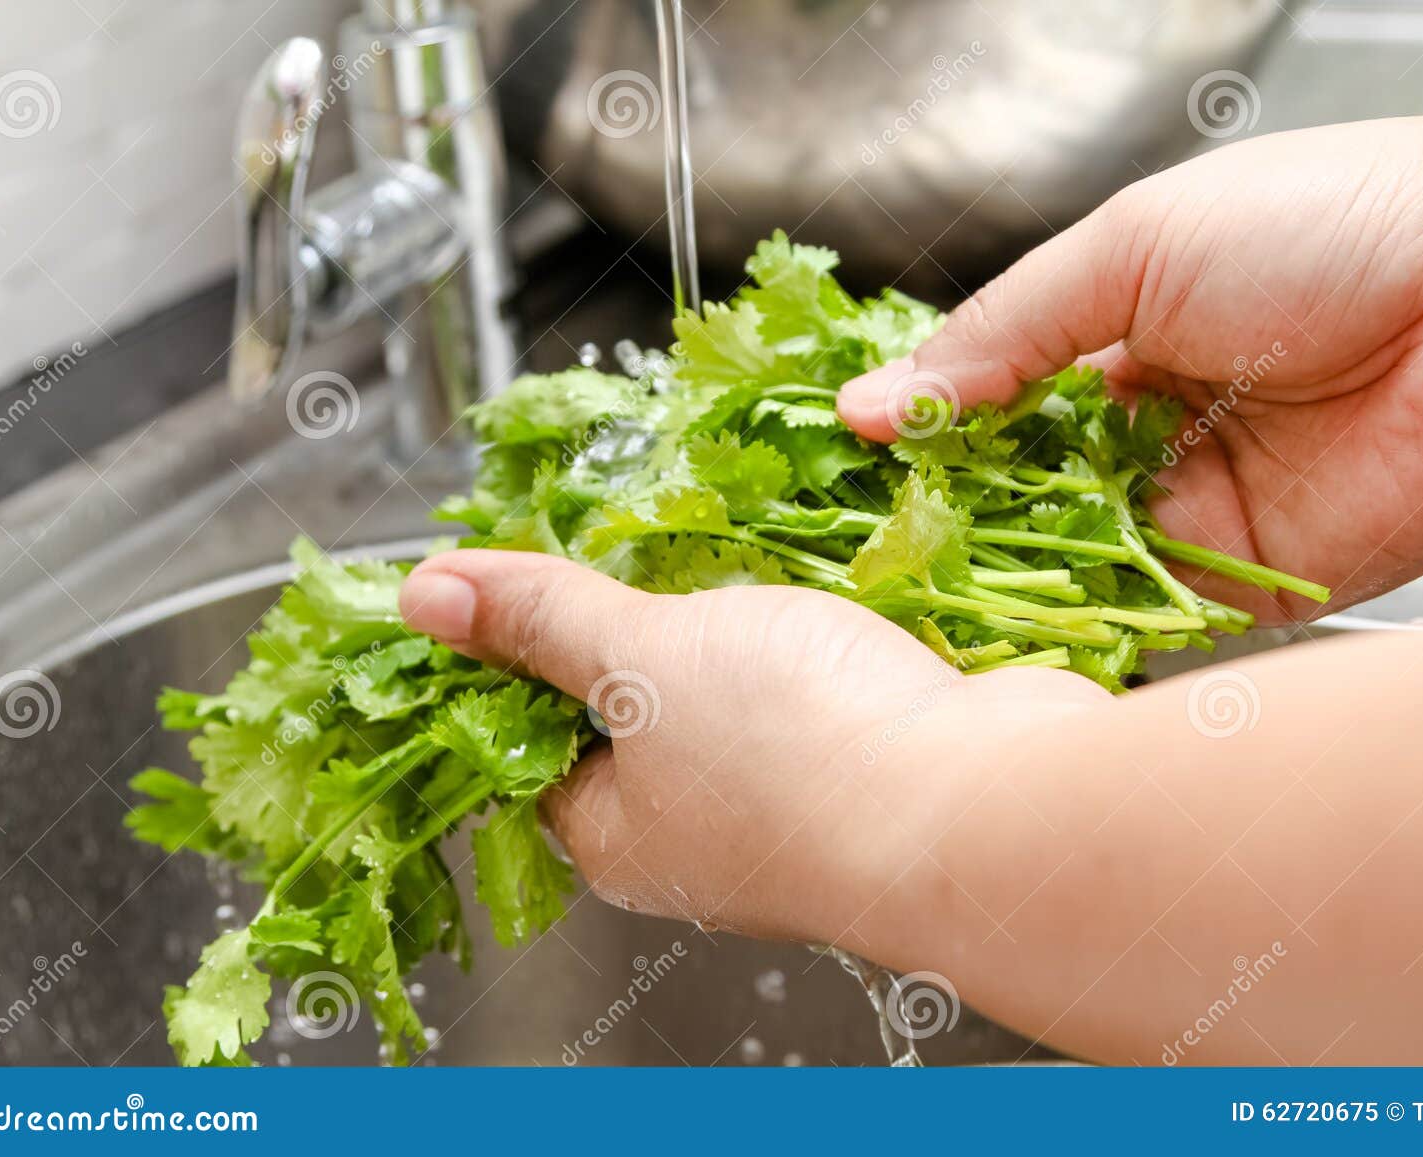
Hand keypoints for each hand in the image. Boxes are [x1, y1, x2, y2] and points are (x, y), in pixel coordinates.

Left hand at [399, 549, 1107, 941]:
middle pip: (641, 712)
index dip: (520, 656)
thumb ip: (543, 618)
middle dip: (641, 622)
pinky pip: (823, 691)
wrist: (995, 805)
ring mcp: (799, 808)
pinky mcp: (879, 769)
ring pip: (741, 696)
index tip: (527, 576)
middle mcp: (705, 837)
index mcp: (620, 832)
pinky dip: (816, 637)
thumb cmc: (799, 751)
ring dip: (738, 621)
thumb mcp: (641, 657)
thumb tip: (428, 598)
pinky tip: (821, 580)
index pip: (534, 743)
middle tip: (637, 538)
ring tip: (728, 544)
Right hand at [839, 109, 1422, 617]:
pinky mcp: (1241, 585)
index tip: (836, 473)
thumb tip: (870, 404)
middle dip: (940, 522)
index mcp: (1116, 340)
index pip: (987, 408)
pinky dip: (1071, 629)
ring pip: (1062, 564)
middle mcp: (1144, 434)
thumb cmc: (1333, 226)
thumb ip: (1000, 338)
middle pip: (1014, 496)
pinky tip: (994, 633)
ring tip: (898, 596)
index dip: (915, 441)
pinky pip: (1136, 617)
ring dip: (992, 580)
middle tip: (853, 550)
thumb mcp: (1129, 249)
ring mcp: (1189, 514)